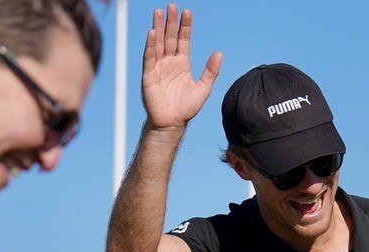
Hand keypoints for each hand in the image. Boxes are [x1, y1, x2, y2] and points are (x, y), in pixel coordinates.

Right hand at [142, 5, 221, 130]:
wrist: (172, 124)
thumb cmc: (186, 108)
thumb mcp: (203, 89)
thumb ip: (210, 71)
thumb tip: (220, 53)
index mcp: (182, 63)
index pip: (183, 40)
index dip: (184, 26)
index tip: (187, 12)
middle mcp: (169, 62)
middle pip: (169, 37)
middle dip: (170, 22)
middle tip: (172, 6)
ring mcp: (158, 67)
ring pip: (158, 43)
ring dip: (158, 27)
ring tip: (159, 12)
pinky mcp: (149, 75)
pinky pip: (149, 57)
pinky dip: (151, 45)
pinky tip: (152, 33)